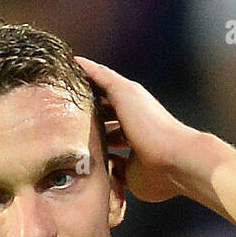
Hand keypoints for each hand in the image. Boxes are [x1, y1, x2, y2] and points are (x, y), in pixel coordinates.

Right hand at [75, 56, 202, 203]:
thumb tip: (78, 61)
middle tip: (62, 120)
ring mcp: (131, 152)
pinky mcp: (130, 175)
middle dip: (86, 120)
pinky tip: (86, 168)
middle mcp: (131, 128)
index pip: (104, 95)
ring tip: (70, 144)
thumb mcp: (123, 92)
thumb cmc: (150, 124)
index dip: (86, 91)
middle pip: (103, 122)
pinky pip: (111, 172)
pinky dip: (100, 170)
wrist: (173, 161)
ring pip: (106, 147)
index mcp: (131, 105)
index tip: (63, 90)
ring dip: (91, 146)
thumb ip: (101, 77)